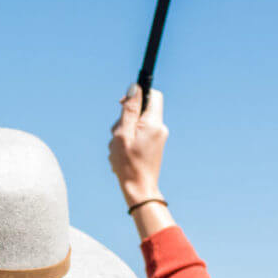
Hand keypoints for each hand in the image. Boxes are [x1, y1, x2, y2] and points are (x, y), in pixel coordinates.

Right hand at [108, 85, 166, 206]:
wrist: (139, 189)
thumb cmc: (128, 164)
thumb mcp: (123, 133)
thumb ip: (129, 109)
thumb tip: (135, 87)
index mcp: (153, 123)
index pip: (153, 94)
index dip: (138, 94)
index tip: (123, 103)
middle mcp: (159, 128)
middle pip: (141, 110)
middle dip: (125, 118)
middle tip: (117, 134)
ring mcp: (157, 137)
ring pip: (136, 123)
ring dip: (123, 132)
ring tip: (118, 148)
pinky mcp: (153, 145)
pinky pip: (138, 135)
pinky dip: (127, 140)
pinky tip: (122, 153)